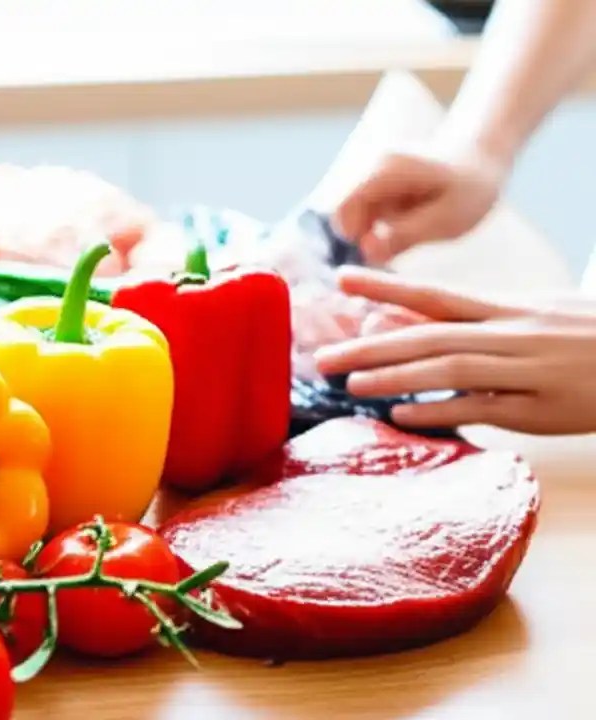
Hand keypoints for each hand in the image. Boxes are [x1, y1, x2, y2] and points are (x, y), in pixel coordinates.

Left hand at [313, 268, 595, 434]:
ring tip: (350, 383)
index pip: (436, 294)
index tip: (340, 280)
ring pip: (451, 367)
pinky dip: (442, 411)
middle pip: (430, 333)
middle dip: (372, 344)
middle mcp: (512, 333)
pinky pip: (484, 408)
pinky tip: (403, 416)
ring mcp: (527, 369)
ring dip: (396, 376)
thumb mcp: (534, 317)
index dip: (386, 287)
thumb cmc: (588, 338)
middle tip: (320, 357)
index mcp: (508, 309)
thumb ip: (475, 320)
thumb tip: (405, 323)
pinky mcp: (542, 408)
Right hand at [333, 145, 509, 264]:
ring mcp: (370, 172)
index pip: (343, 208)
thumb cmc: (470, 190)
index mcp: (386, 169)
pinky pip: (365, 214)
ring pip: (355, 216)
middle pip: (345, 213)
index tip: (384, 251)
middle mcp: (371, 165)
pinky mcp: (373, 183)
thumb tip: (366, 252)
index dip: (354, 237)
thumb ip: (404, 236)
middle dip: (368, 234)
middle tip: (407, 241)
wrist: (482, 162)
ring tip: (415, 225)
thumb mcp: (446, 220)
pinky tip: (411, 219)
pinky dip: (383, 225)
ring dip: (377, 231)